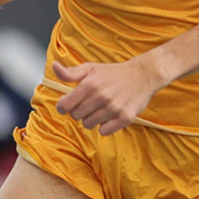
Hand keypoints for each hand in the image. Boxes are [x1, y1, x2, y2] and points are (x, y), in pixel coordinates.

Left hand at [52, 56, 166, 135]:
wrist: (144, 75)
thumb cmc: (114, 73)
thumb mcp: (91, 69)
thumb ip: (70, 73)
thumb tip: (54, 66)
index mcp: (90, 85)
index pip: (65, 106)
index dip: (64, 106)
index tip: (70, 104)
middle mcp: (101, 97)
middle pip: (76, 116)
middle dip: (80, 111)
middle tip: (90, 104)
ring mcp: (114, 108)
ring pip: (89, 124)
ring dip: (92, 119)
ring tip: (101, 109)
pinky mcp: (125, 117)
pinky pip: (104, 131)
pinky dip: (105, 126)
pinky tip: (110, 116)